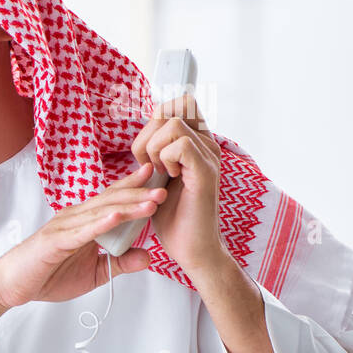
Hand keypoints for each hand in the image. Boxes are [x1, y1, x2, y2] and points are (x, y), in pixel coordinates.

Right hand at [0, 163, 167, 310]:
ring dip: (127, 206)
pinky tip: (117, 218)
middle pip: (111, 200)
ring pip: (101, 212)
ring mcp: (63, 227)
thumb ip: (119, 263)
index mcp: (83, 221)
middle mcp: (74, 217)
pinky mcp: (54, 241)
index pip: (113, 200)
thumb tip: (148, 257)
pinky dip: (100, 224)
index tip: (159, 179)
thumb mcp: (93, 273)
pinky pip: (81, 231)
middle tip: (165, 187)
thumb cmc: (46, 275)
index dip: (135, 188)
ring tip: (151, 202)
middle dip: (139, 193)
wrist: (10, 285)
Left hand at [132, 93, 225, 274]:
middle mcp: (207, 144)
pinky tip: (167, 178)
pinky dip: (164, 159)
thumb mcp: (156, 177)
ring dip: (153, 148)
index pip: (178, 103)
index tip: (146, 153)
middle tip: (147, 162)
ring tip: (157, 173)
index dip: (154, 120)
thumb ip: (154, 153)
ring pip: (174, 123)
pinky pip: (180, 145)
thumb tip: (144, 131)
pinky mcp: (206, 171)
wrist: (190, 248)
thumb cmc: (172, 218)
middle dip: (149, 132)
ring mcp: (209, 156)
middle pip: (175, 106)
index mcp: (196, 143)